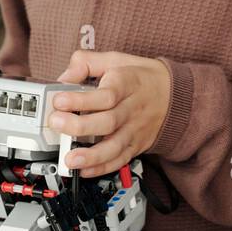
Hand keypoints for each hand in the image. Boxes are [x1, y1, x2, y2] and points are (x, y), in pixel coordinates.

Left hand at [48, 49, 171, 175]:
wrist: (175, 95)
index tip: (59, 100)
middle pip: (108, 122)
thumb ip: (87, 63)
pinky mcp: (136, 145)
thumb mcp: (115, 59)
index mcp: (126, 84)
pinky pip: (121, 160)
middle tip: (56, 124)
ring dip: (91, 156)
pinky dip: (103, 168)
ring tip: (70, 159)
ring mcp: (134, 130)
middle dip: (79, 126)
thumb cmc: (140, 77)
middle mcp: (132, 109)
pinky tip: (86, 170)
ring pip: (114, 146)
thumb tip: (64, 77)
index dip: (80, 99)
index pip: (105, 95)